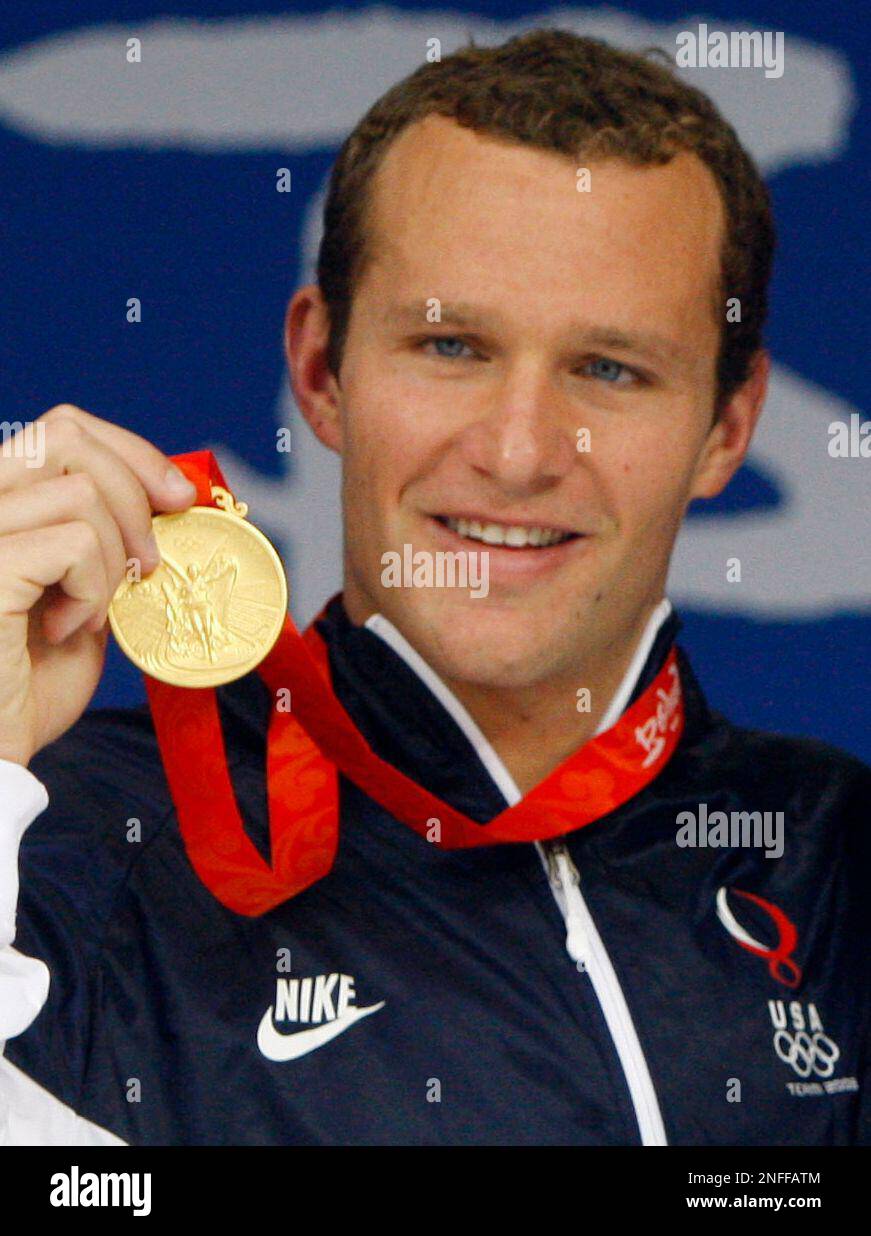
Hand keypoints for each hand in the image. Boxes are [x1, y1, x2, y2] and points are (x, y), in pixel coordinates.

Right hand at [0, 405, 197, 765]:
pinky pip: (71, 542)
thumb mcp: (79, 601)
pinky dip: (91, 588)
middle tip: (150, 561)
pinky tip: (64, 631)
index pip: (60, 429)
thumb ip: (102, 546)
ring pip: (79, 489)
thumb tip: (168, 501)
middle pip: (65, 432)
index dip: (130, 452)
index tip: (178, 499)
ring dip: (111, 555)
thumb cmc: (24, 691)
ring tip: (85, 614)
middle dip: (135, 488)